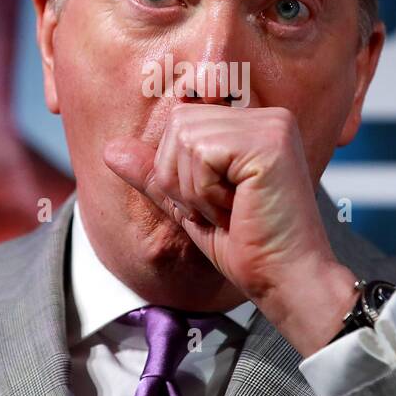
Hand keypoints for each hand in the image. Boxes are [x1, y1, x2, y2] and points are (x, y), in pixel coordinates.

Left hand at [103, 105, 356, 356]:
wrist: (285, 280)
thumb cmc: (247, 247)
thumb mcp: (188, 206)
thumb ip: (154, 174)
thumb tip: (109, 150)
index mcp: (252, 123)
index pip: (182, 120)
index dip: (180, 169)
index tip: (217, 202)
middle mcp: (266, 115)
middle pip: (178, 124)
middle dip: (183, 178)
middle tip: (222, 209)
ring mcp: (270, 125)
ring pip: (184, 138)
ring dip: (194, 188)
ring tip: (231, 210)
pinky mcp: (269, 142)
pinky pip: (201, 154)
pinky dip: (205, 192)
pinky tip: (238, 209)